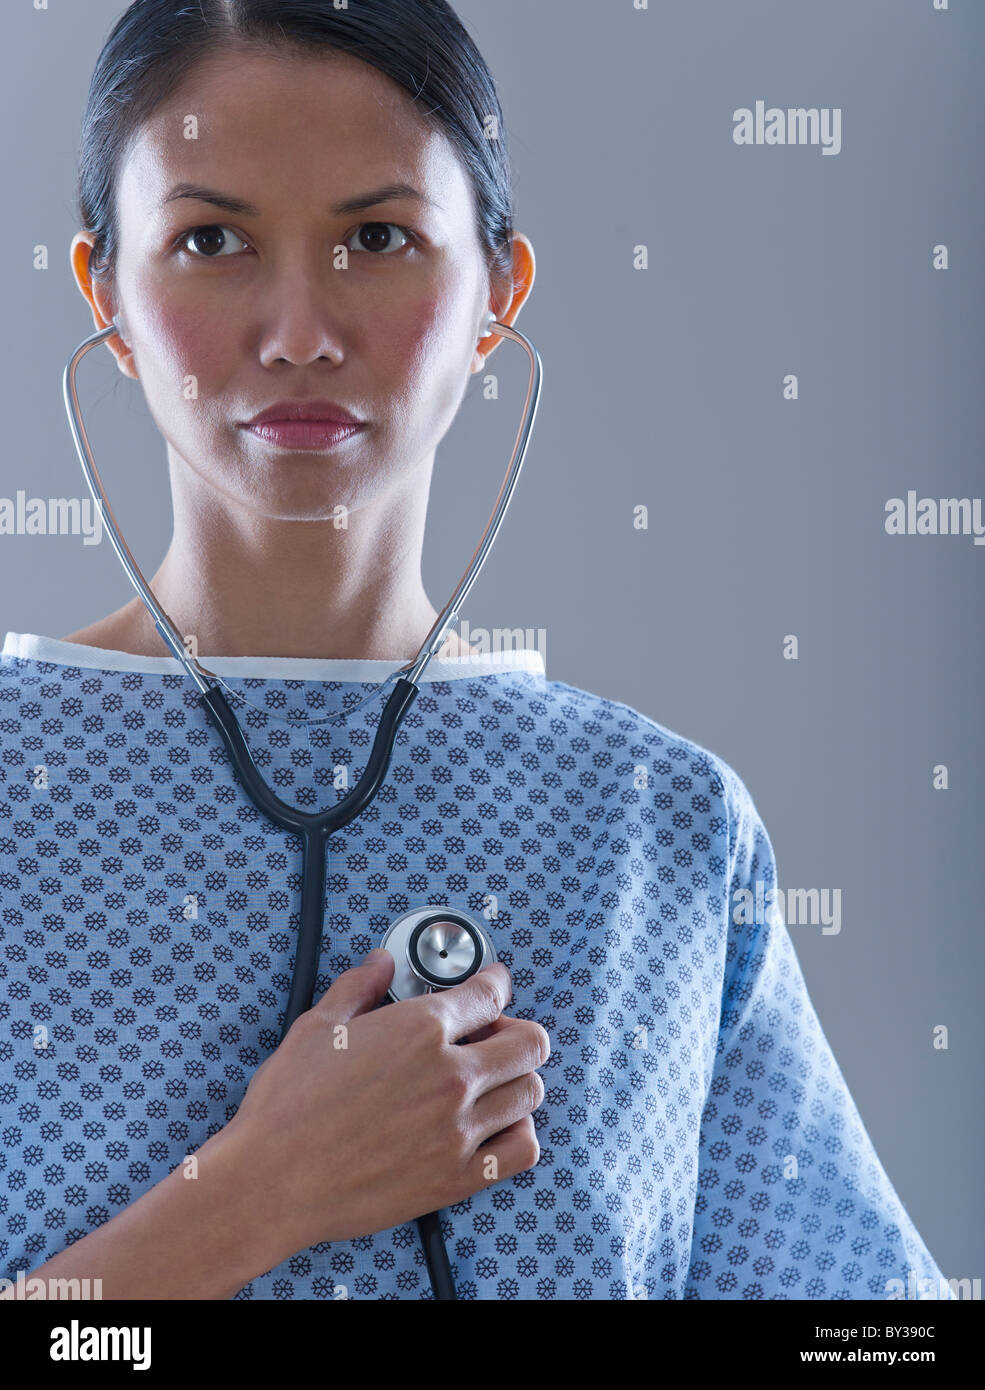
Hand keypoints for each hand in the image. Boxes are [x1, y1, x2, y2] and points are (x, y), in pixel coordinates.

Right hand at [223, 951, 548, 1260]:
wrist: (272, 1182)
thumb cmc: (287, 1106)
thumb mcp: (317, 1027)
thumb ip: (357, 987)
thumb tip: (380, 963)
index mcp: (420, 1029)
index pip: (492, 993)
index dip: (495, 984)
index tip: (492, 987)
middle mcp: (450, 1076)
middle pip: (530, 1042)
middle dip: (515, 1031)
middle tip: (491, 1036)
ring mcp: (458, 1129)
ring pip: (530, 1092)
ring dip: (517, 1079)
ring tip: (491, 1081)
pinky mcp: (456, 1177)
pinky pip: (521, 1151)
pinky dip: (519, 1133)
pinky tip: (495, 1126)